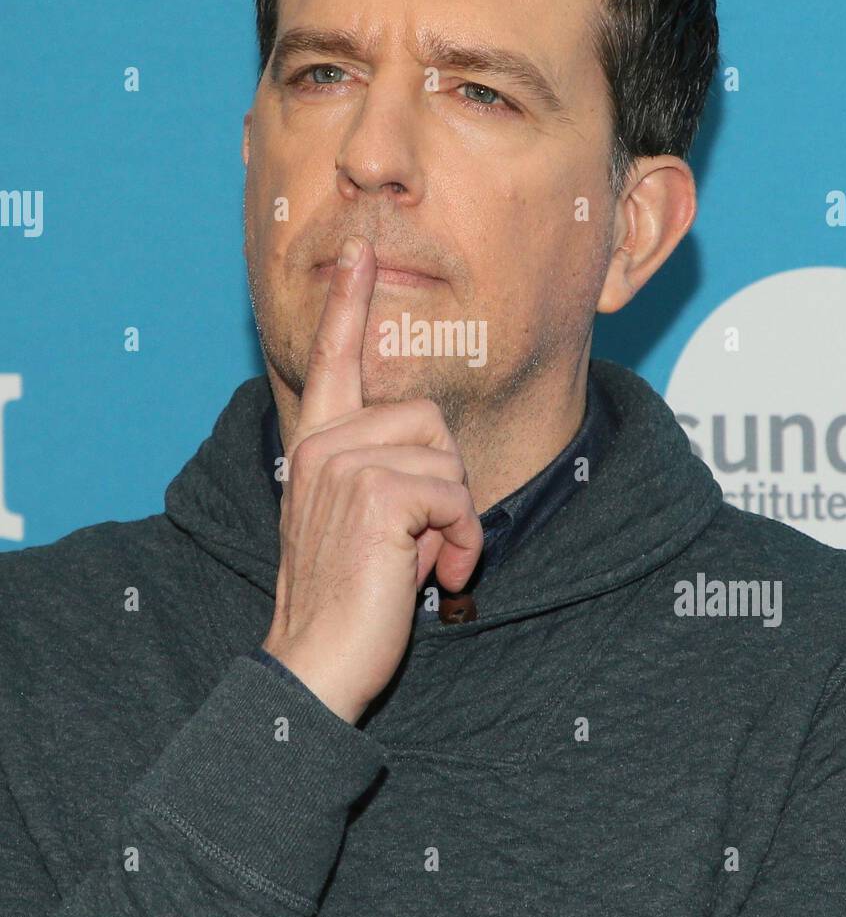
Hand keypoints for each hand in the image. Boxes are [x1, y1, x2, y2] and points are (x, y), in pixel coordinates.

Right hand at [262, 234, 482, 723]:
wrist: (314, 662)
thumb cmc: (347, 599)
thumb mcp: (358, 524)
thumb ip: (385, 478)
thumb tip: (442, 476)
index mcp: (316, 447)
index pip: (333, 361)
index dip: (349, 305)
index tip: (360, 253)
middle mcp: (323, 447)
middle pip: (428, 418)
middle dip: (446, 486)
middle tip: (424, 543)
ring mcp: (345, 467)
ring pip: (448, 459)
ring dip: (455, 520)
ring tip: (425, 562)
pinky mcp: (376, 494)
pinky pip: (454, 495)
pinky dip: (459, 541)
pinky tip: (433, 575)